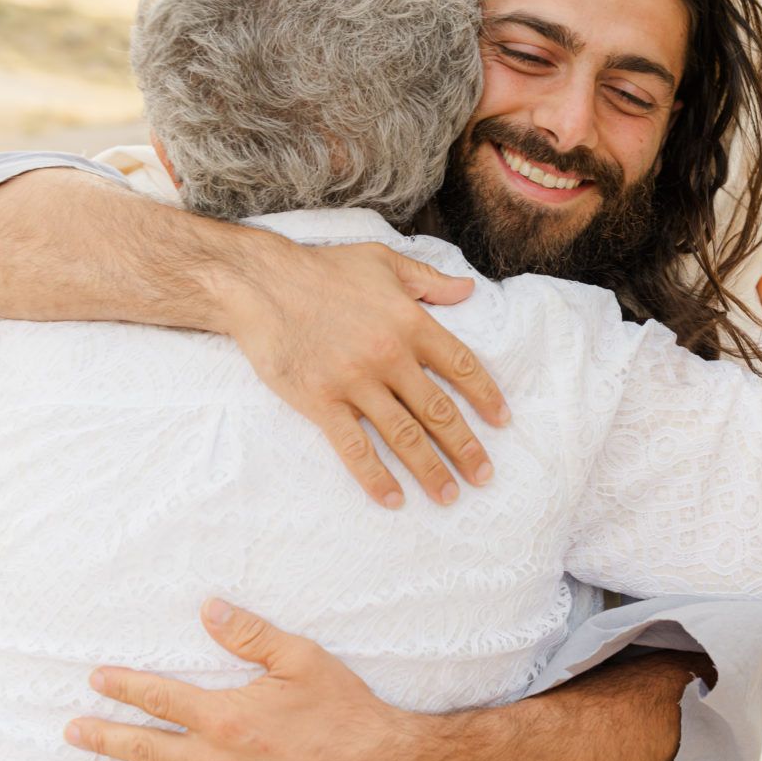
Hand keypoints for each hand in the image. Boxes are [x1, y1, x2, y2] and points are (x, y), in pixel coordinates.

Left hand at [67, 600, 429, 760]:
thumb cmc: (342, 708)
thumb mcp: (300, 658)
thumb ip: (249, 634)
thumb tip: (208, 609)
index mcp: (226, 717)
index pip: (159, 700)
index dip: (125, 687)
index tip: (97, 679)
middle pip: (145, 749)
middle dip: (104, 737)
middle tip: (71, 731)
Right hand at [221, 235, 507, 507]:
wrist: (260, 284)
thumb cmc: (322, 270)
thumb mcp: (382, 261)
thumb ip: (428, 280)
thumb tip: (468, 289)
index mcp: (409, 322)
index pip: (460, 365)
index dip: (485, 395)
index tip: (501, 420)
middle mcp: (389, 355)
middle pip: (438, 410)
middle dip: (466, 446)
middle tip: (484, 475)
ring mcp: (355, 382)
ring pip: (403, 435)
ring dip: (430, 469)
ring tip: (449, 495)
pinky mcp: (321, 401)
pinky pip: (354, 447)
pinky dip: (375, 476)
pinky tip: (392, 499)